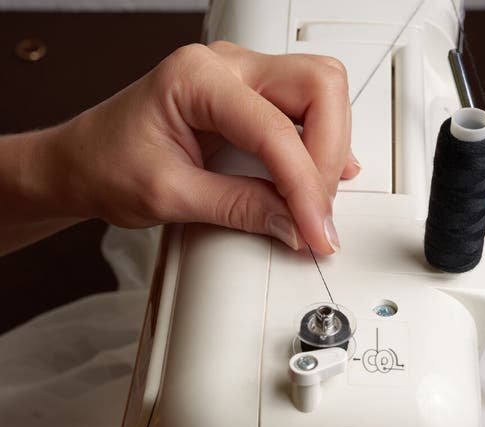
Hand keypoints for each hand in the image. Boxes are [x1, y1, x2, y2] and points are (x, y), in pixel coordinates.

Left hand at [38, 42, 359, 253]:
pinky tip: (317, 181)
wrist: (82, 163)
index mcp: (197, 76)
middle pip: (319, 87)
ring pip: (322, 93)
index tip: (314, 230)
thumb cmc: (106, 164)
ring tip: (315, 203)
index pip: (275, 128)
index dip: (304, 185)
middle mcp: (226, 66)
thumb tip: (292, 224)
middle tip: (319, 212)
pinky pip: (305, 111)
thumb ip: (238, 208)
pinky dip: (319, 148)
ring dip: (329, 149)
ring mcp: (242, 79)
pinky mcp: (250, 102)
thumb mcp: (170, 196)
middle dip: (328, 154)